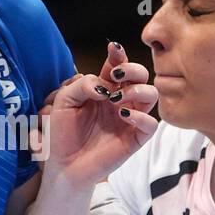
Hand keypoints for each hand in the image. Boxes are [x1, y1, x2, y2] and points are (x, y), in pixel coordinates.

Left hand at [38, 42, 157, 192]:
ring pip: (152, 94)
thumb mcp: (64, 102)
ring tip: (116, 100)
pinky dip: (141, 116)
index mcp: (104, 90)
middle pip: (141, 76)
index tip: (113, 49)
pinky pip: (151, 123)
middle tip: (115, 76)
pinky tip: (123, 116)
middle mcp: (120, 101)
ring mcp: (130, 119)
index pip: (118, 66)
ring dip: (137, 90)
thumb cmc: (62, 134)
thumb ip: (81, 85)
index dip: (119, 55)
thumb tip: (104, 86)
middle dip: (132, 69)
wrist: (63, 165)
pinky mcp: (135, 139)